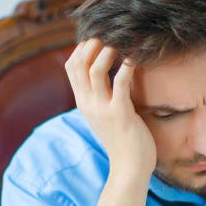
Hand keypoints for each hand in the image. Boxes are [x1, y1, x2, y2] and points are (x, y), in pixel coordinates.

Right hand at [64, 39, 156, 179]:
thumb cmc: (122, 141)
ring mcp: (102, 109)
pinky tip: (134, 60)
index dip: (82, 49)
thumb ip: (100, 98)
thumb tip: (104, 79)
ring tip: (120, 44)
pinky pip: (120, 83)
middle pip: (79, 64)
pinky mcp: (120, 114)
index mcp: (83, 103)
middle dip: (91, 45)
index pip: (71, 67)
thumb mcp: (104, 117)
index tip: (98, 40)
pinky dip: (126, 67)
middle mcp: (88, 104)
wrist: (129, 168)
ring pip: (95, 70)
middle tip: (109, 37)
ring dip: (107, 52)